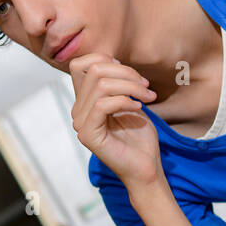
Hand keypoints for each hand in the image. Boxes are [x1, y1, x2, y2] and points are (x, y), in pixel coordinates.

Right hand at [69, 53, 161, 189]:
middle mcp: (78, 111)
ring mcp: (80, 123)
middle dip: (126, 73)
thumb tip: (111, 59)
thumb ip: (117, 81)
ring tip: (148, 97)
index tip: (131, 75)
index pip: (80, 64)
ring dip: (131, 87)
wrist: (146, 166)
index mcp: (85, 101)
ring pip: (101, 85)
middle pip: (95, 70)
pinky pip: (103, 104)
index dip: (106, 59)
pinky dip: (125, 101)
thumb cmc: (140, 137)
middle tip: (147, 87)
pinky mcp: (88, 135)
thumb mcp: (129, 100)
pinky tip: (139, 109)